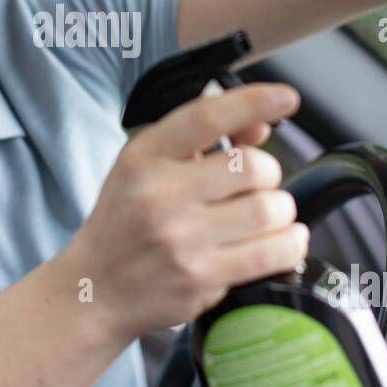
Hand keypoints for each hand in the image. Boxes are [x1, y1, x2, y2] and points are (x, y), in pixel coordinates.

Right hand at [65, 83, 309, 341]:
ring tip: (266, 217)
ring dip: (280, 211)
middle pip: (253, 167)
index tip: (286, 98)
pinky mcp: (201, 277)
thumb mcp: (147, 167)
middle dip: (269, 174)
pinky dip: (290, 244)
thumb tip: (261, 124)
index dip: (255, 102)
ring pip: (269, 210)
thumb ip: (203, 140)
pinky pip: (272, 254)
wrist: (96, 289)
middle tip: (257, 187)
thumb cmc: (126, 222)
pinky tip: (282, 241)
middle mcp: (161, 194)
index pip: (208, 117)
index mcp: (145, 156)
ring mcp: (181, 239)